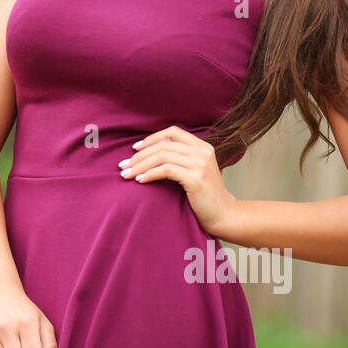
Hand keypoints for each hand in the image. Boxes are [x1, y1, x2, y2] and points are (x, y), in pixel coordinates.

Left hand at [119, 126, 240, 235]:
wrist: (224, 215)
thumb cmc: (204, 196)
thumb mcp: (194, 171)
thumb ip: (180, 159)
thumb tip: (148, 154)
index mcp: (203, 147)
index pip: (172, 132)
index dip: (151, 138)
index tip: (135, 149)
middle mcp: (203, 151)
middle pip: (163, 145)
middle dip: (139, 155)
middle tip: (123, 166)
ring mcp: (200, 164)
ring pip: (162, 156)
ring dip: (140, 165)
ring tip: (127, 174)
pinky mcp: (196, 178)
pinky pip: (166, 170)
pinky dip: (149, 174)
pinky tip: (140, 180)